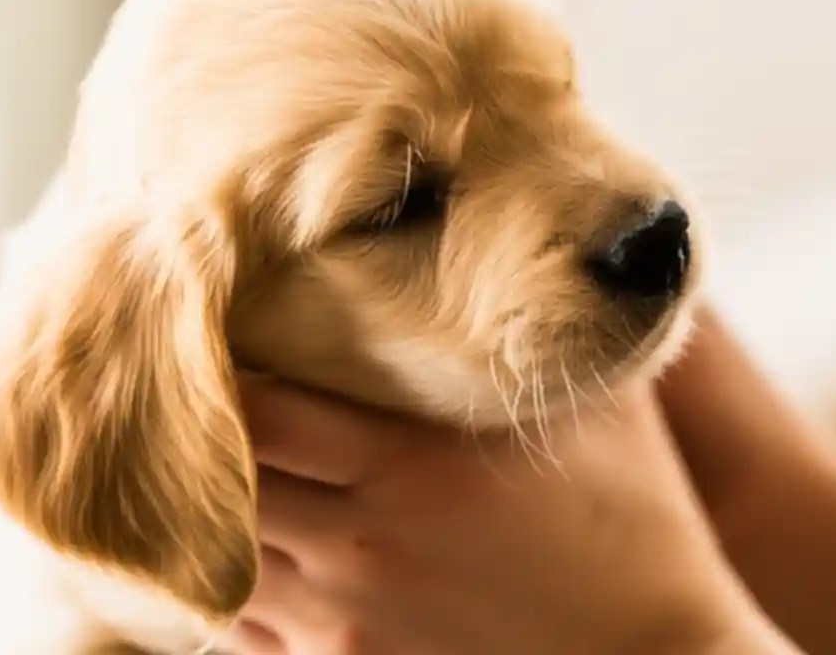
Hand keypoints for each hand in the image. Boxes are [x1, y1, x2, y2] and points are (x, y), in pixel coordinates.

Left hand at [221, 376, 795, 654]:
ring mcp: (347, 623)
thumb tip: (556, 220)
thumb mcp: (604, 408)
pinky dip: (232, 576)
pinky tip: (265, 536)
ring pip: (216, 555)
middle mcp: (365, 547)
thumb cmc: (637, 521)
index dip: (218, 363)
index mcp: (418, 467)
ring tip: (222, 456)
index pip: (257, 408)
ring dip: (215, 503)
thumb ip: (559, 326)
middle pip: (221, 478)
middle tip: (202, 382)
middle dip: (198, 430)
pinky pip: (241, 624)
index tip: (220, 324)